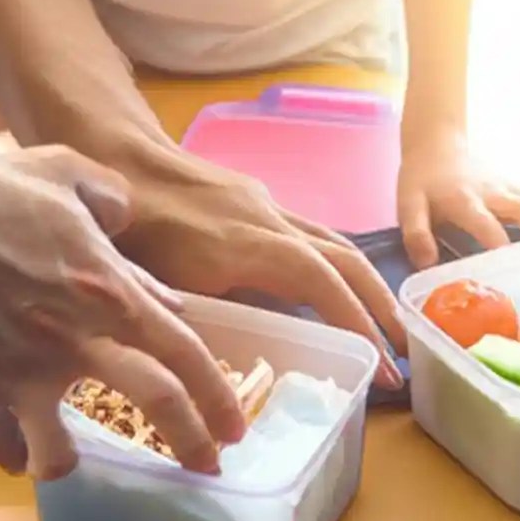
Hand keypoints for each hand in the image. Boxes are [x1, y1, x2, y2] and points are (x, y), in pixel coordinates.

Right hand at [0, 145, 245, 477]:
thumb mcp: (67, 175)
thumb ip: (120, 212)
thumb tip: (143, 254)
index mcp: (107, 290)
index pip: (185, 352)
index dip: (219, 395)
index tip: (235, 426)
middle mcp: (74, 340)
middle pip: (156, 402)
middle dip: (192, 443)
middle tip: (207, 466)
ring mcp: (21, 374)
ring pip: (64, 449)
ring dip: (71, 460)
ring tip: (68, 459)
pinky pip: (4, 440)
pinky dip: (13, 449)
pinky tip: (15, 443)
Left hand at [109, 147, 407, 388]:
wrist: (114, 154)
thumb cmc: (127, 228)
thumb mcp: (158, 286)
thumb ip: (208, 319)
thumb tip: (245, 359)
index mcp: (248, 244)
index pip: (323, 283)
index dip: (358, 324)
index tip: (384, 366)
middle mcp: (272, 220)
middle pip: (347, 260)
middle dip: (381, 308)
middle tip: (405, 351)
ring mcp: (268, 205)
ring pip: (336, 244)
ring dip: (365, 287)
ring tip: (383, 327)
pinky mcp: (258, 200)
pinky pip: (313, 235)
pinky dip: (335, 268)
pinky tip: (331, 293)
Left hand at [398, 129, 519, 268]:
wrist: (438, 144)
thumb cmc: (422, 181)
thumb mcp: (408, 204)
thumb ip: (415, 232)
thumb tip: (427, 263)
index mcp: (465, 199)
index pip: (484, 222)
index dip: (498, 242)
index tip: (510, 265)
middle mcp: (495, 192)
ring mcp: (513, 187)